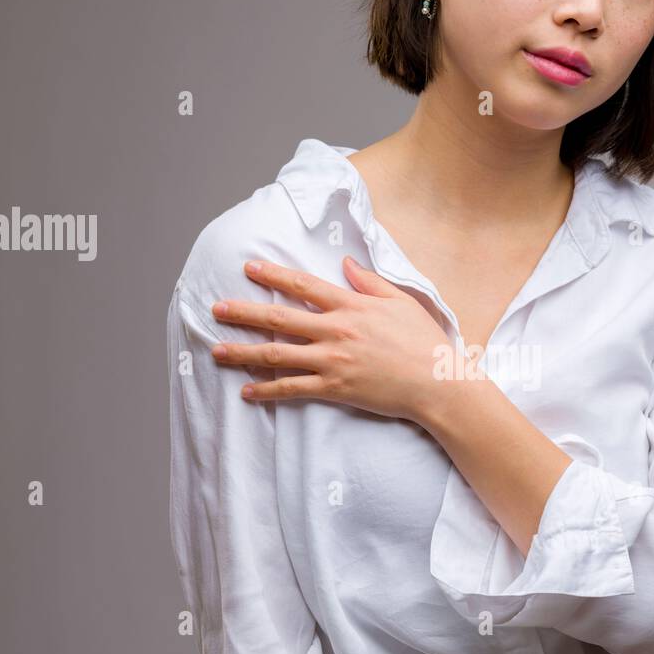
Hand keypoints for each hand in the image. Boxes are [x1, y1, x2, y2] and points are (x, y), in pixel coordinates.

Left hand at [209, 256, 457, 423]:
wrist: (437, 382)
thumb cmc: (424, 341)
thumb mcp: (401, 301)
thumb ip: (369, 282)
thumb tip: (345, 262)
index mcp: (351, 305)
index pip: (303, 285)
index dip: (273, 275)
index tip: (249, 268)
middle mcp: (336, 330)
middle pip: (279, 318)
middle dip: (243, 313)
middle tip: (216, 309)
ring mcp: (332, 361)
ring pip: (278, 354)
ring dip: (244, 352)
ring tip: (216, 351)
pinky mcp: (335, 388)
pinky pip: (293, 388)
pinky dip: (268, 390)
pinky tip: (246, 390)